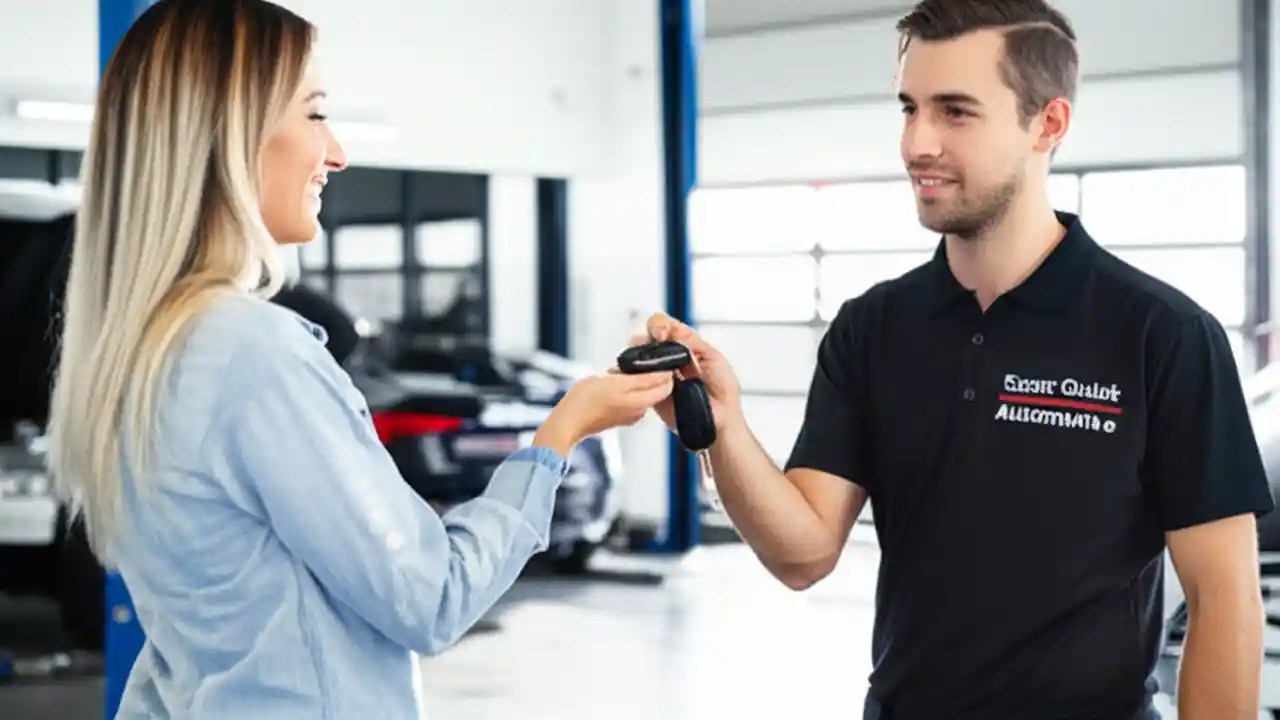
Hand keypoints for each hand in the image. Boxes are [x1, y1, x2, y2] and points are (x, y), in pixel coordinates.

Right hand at [533, 370, 674, 455]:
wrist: (567, 422)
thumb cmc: (586, 402)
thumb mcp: (615, 382)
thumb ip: (641, 378)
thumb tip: (662, 374)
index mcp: (641, 403)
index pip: (666, 385)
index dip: (664, 370)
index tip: (656, 357)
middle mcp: (639, 412)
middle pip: (655, 389)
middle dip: (648, 373)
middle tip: (634, 362)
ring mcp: (629, 416)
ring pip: (641, 392)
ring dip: (635, 380)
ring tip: (617, 372)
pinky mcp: (619, 417)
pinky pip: (630, 398)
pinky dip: (625, 389)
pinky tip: (610, 382)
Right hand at [628, 312, 742, 432]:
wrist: (719, 420)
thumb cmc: (723, 392)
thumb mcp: (714, 359)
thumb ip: (693, 343)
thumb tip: (674, 330)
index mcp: (686, 346)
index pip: (667, 326)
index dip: (662, 325)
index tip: (664, 333)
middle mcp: (671, 357)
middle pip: (649, 337)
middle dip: (650, 335)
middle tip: (657, 341)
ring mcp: (660, 373)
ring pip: (640, 356)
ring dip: (642, 353)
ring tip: (652, 359)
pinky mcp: (651, 390)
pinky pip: (637, 379)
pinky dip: (635, 373)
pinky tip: (643, 373)